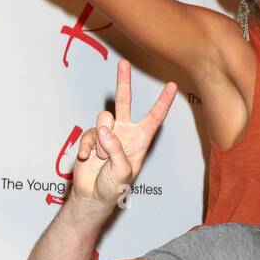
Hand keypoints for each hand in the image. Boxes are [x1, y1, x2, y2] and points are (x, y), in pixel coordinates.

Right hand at [72, 58, 177, 209]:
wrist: (92, 195)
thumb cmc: (113, 187)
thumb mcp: (122, 171)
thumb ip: (115, 150)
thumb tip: (103, 130)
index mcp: (140, 140)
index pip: (154, 117)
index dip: (163, 102)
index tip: (172, 85)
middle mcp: (125, 132)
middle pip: (124, 102)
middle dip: (123, 82)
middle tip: (124, 64)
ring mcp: (106, 133)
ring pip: (102, 119)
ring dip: (100, 141)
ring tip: (101, 158)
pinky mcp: (91, 137)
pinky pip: (88, 133)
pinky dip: (87, 147)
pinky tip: (87, 160)